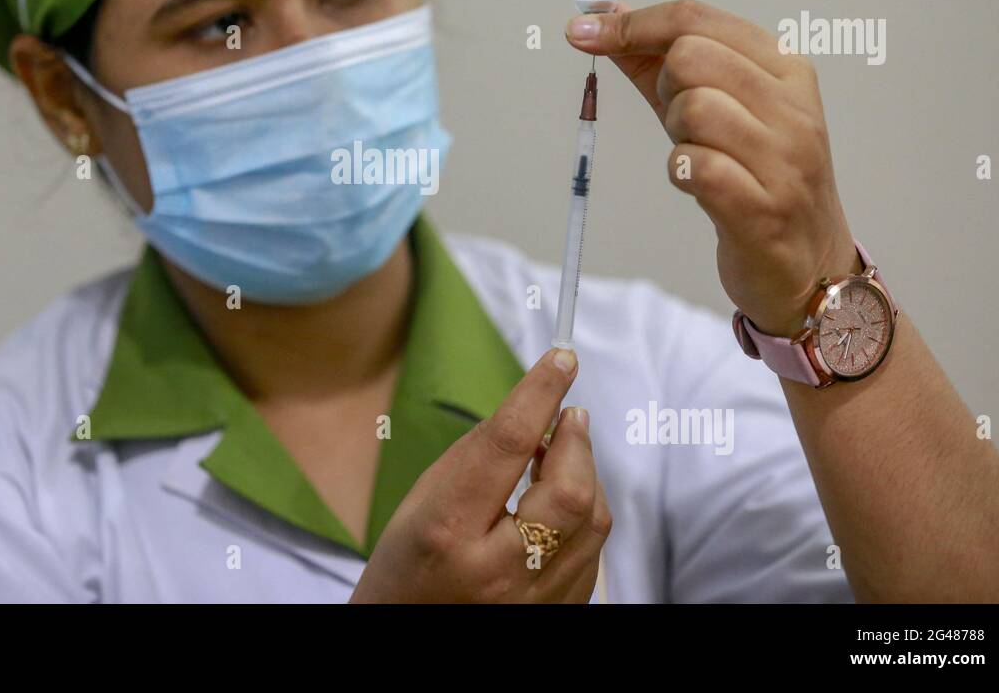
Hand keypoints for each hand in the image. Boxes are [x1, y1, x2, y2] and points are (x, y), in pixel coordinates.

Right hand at [350, 348, 608, 602]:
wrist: (406, 641)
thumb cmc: (404, 569)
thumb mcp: (419, 503)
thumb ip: (477, 457)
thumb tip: (533, 412)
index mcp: (447, 532)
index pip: (508, 445)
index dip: (539, 393)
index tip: (561, 358)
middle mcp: (497, 572)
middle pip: (569, 490)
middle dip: (576, 440)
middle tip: (569, 414)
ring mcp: (534, 600)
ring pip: (594, 519)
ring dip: (585, 473)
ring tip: (561, 454)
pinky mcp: (559, 612)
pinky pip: (593, 551)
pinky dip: (585, 513)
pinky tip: (561, 502)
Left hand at [565, 0, 861, 335]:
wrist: (810, 266)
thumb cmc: (755, 178)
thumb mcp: (716, 109)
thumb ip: (658, 64)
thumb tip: (605, 18)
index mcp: (786, 69)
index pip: (697, 18)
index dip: (632, 22)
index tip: (584, 30)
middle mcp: (792, 107)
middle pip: (690, 57)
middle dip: (664, 87)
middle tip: (680, 123)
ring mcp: (785, 158)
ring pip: (692, 107)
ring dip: (675, 135)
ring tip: (698, 156)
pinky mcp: (763, 209)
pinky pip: (695, 167)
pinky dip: (680, 173)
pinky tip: (698, 185)